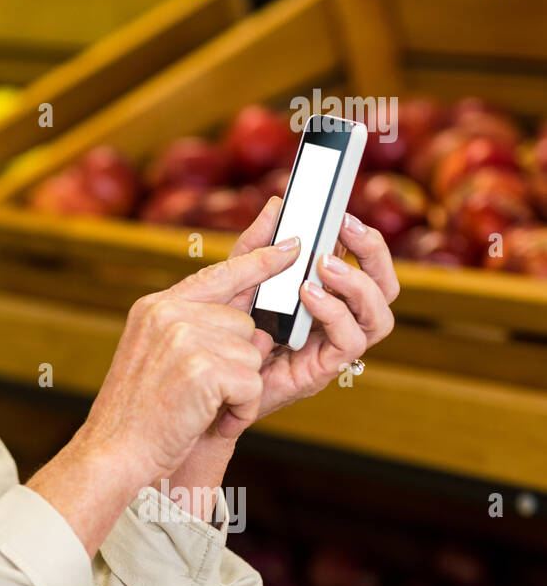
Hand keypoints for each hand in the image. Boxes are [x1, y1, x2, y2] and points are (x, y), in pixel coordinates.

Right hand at [78, 236, 302, 484]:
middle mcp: (169, 313)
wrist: (113, 451)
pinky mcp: (203, 368)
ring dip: (239, 388)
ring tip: (200, 407)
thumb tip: (247, 319)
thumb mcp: (153, 354)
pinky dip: (241, 409)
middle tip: (200, 391)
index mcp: (156, 306)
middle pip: (243, 322)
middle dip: (236, 361)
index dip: (260, 260)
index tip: (292, 243)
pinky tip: (210, 418)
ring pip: (252, 352)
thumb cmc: (136, 413)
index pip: (219, 273)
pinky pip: (252, 383)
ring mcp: (185, 338)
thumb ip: (190, 326)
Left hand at [212, 195, 400, 435]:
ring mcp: (332, 347)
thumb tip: (279, 204)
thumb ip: (257, 245)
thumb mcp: (235, 278)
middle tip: (346, 229)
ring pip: (378, 317)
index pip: (365, 266)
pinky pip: (349, 342)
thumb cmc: (220, 331)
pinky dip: (335, 313)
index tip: (342, 215)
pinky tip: (308, 295)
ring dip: (358, 285)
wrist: (201, 381)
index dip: (364, 240)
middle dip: (374, 254)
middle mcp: (337, 321)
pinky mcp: (321, 370)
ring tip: (323, 264)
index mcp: (325, 296)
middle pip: (384, 288)